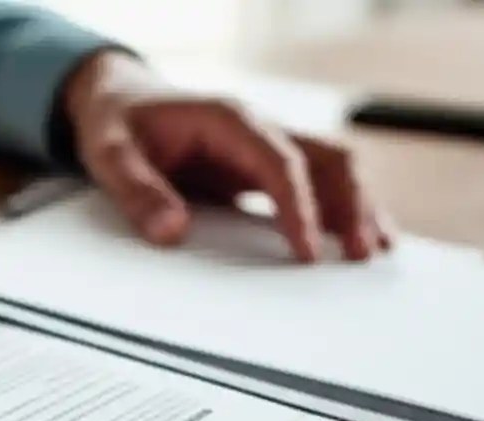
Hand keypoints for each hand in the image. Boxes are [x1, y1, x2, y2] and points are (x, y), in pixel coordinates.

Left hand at [62, 52, 390, 261]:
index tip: (306, 251)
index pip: (280, 162)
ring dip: (356, 206)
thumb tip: (171, 230)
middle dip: (349, 205)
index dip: (298, 207)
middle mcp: (257, 129)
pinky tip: (354, 239)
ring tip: (373, 251)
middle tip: (360, 254)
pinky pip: (314, 183)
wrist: (119, 103)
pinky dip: (339, 209)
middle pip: (325, 159)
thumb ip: (137, 191)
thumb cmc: (117, 125)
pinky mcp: (262, 168)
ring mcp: (264, 147)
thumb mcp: (110, 155)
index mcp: (227, 121)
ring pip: (331, 169)